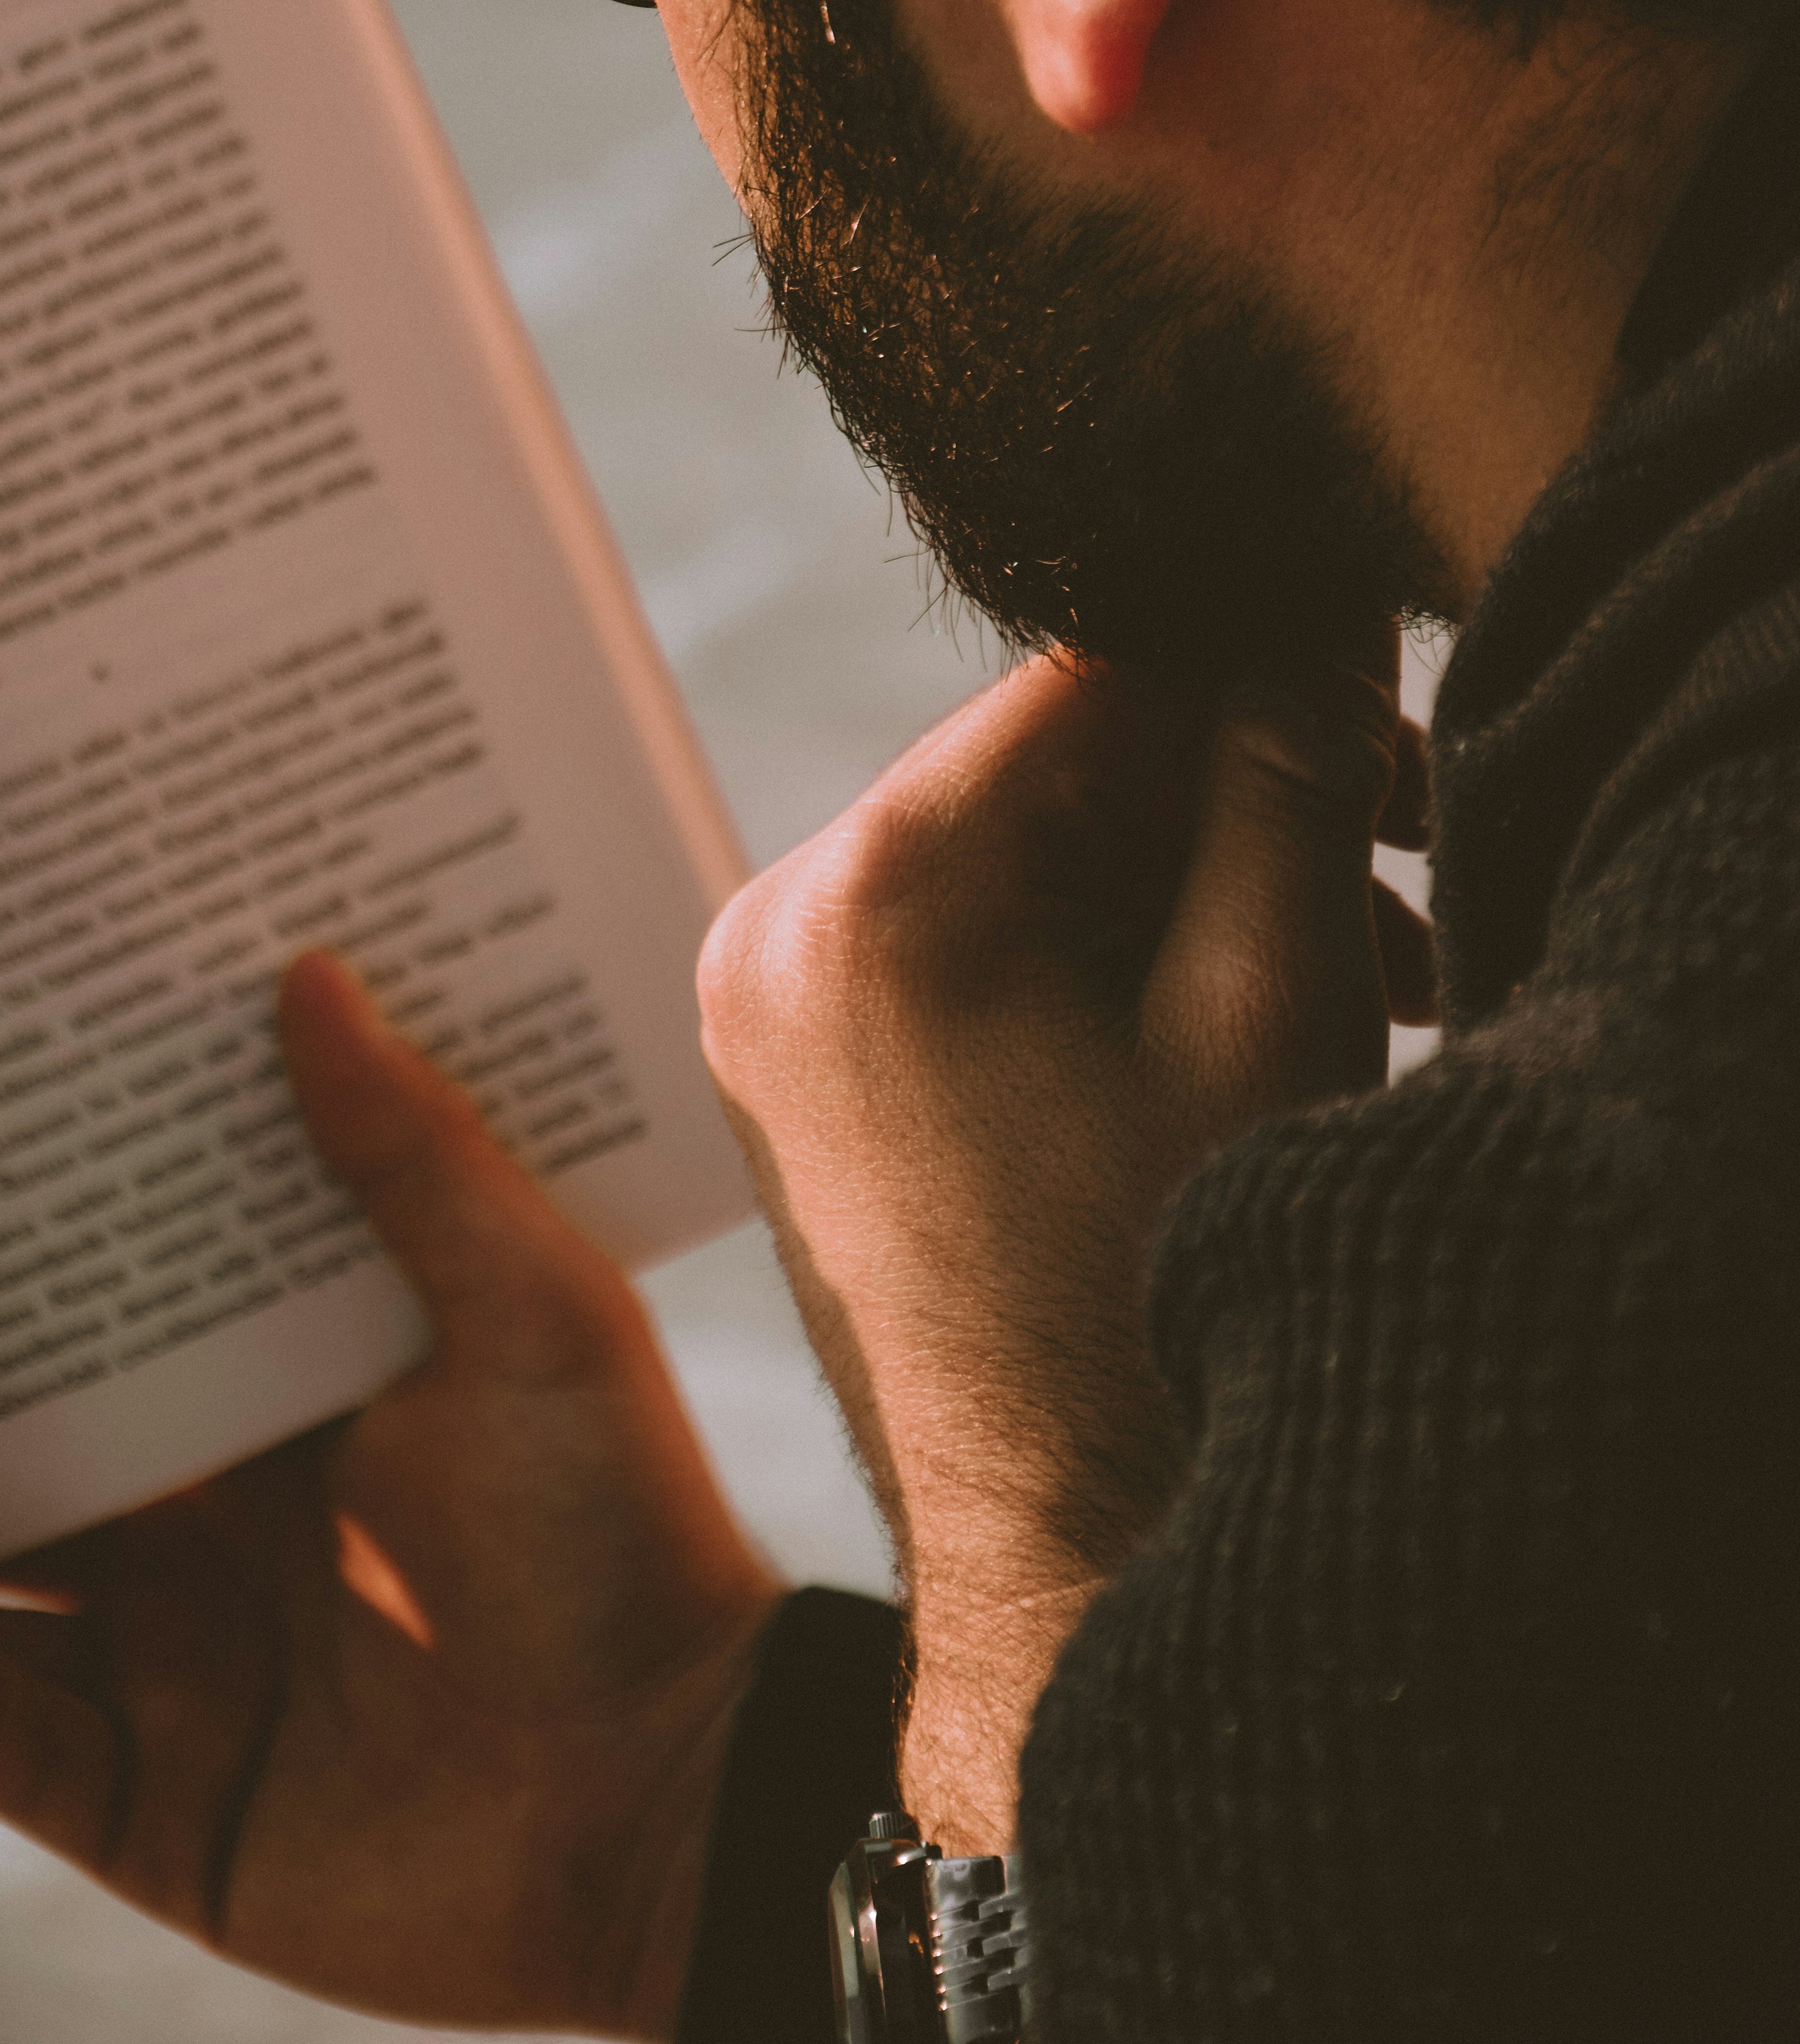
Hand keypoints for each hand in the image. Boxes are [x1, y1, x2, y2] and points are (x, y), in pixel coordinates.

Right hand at [0, 954, 779, 2035]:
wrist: (671, 1790)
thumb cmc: (618, 1529)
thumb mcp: (535, 1313)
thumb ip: (417, 1159)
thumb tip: (312, 974)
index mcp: (293, 1410)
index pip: (131, 1314)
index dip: (42, 1242)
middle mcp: (217, 1532)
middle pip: (27, 1453)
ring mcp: (176, 1670)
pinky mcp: (156, 1804)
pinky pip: (4, 1744)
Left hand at [697, 642, 1431, 1851]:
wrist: (1067, 1557)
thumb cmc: (1164, 1289)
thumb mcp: (1263, 1000)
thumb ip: (1289, 771)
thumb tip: (1305, 610)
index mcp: (869, 893)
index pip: (1090, 676)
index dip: (1254, 668)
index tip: (1368, 719)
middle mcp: (779, 928)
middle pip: (1051, 768)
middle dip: (1233, 797)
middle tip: (1391, 842)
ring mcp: (778, 1006)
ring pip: (1026, 857)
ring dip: (1193, 882)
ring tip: (1356, 949)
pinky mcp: (811, 1069)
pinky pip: (973, 945)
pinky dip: (1108, 956)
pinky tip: (1243, 1002)